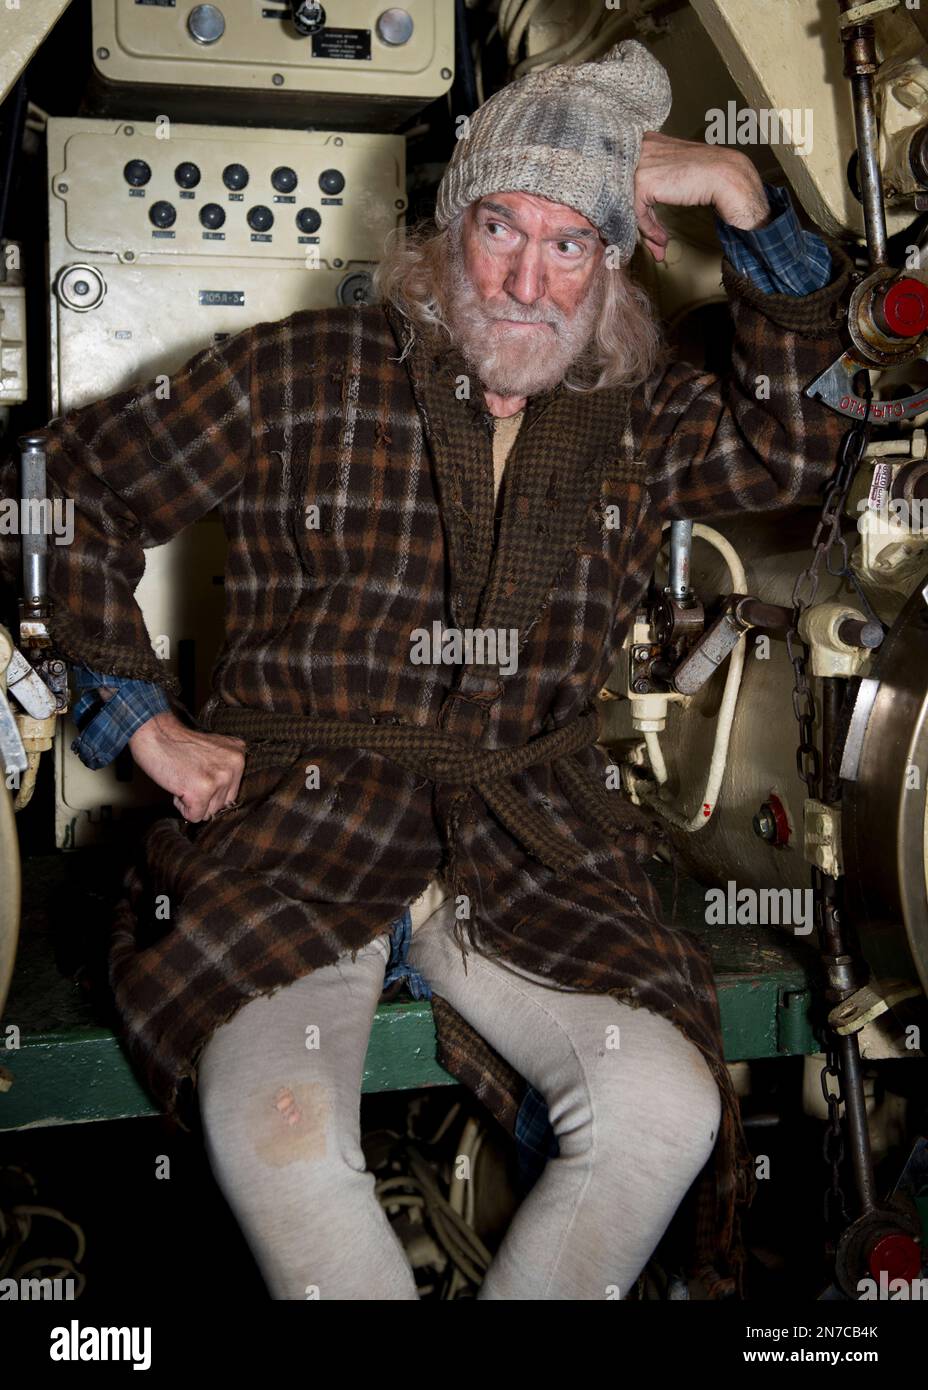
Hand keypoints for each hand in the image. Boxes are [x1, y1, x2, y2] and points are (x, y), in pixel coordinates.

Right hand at [127, 711, 246, 822]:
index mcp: (239, 755)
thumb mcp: (214, 751)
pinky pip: (194, 816)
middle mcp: (235, 766)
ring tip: (182, 779)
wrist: (155, 734)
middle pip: (221, 804)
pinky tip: (178, 786)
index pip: (231, 792)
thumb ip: (225, 770)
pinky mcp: (202, 791)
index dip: (210, 788)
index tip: (198, 771)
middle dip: (202, 797)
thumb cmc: (178, 743)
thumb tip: (226, 802)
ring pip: (209, 812)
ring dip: (191, 801)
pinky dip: (182, 807)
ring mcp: (219, 778)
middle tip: (188, 775)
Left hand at [634, 131, 770, 262]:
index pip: (642, 176)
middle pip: (634, 190)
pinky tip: (662, 241)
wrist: (732, 177)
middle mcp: (646, 147)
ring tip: (661, 247)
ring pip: (635, 203)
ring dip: (648, 231)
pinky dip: (649, 229)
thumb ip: (672, 180)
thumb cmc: (720, 175)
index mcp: (657, 142)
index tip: (659, 224)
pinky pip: (639, 212)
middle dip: (646, 220)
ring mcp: (643, 162)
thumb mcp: (688, 173)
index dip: (649, 204)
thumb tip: (669, 194)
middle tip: (658, 242)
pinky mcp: (644, 180)